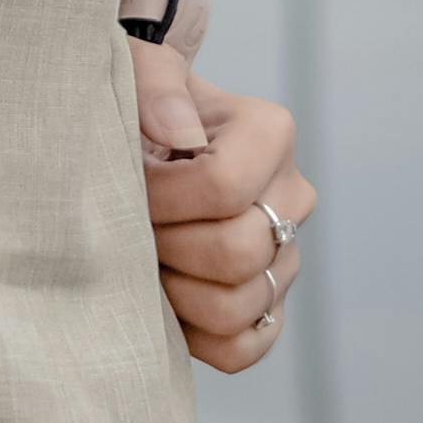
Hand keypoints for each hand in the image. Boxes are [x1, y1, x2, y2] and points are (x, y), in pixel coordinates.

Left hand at [131, 48, 312, 376]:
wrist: (135, 150)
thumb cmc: (133, 108)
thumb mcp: (134, 74)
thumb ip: (154, 85)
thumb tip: (181, 134)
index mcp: (270, 133)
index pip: (222, 188)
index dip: (160, 197)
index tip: (130, 181)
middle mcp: (292, 196)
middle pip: (234, 253)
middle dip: (164, 244)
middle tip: (133, 224)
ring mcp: (287, 257)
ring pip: (236, 308)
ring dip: (173, 291)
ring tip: (146, 256)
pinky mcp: (268, 305)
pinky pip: (244, 348)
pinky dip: (196, 335)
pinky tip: (165, 298)